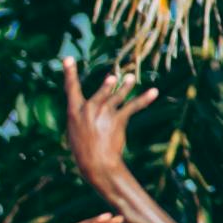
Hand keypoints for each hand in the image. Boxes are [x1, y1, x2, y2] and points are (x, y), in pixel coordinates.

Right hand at [58, 57, 153, 203]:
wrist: (96, 164)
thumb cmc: (84, 151)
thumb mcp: (75, 132)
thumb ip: (82, 117)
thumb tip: (90, 107)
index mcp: (74, 112)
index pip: (71, 88)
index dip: (70, 73)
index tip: (68, 58)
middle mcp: (89, 109)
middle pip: (100, 92)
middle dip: (107, 85)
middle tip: (113, 77)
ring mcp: (104, 113)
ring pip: (117, 96)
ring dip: (126, 87)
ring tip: (132, 78)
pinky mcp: (118, 120)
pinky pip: (133, 106)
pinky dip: (144, 99)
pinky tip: (153, 92)